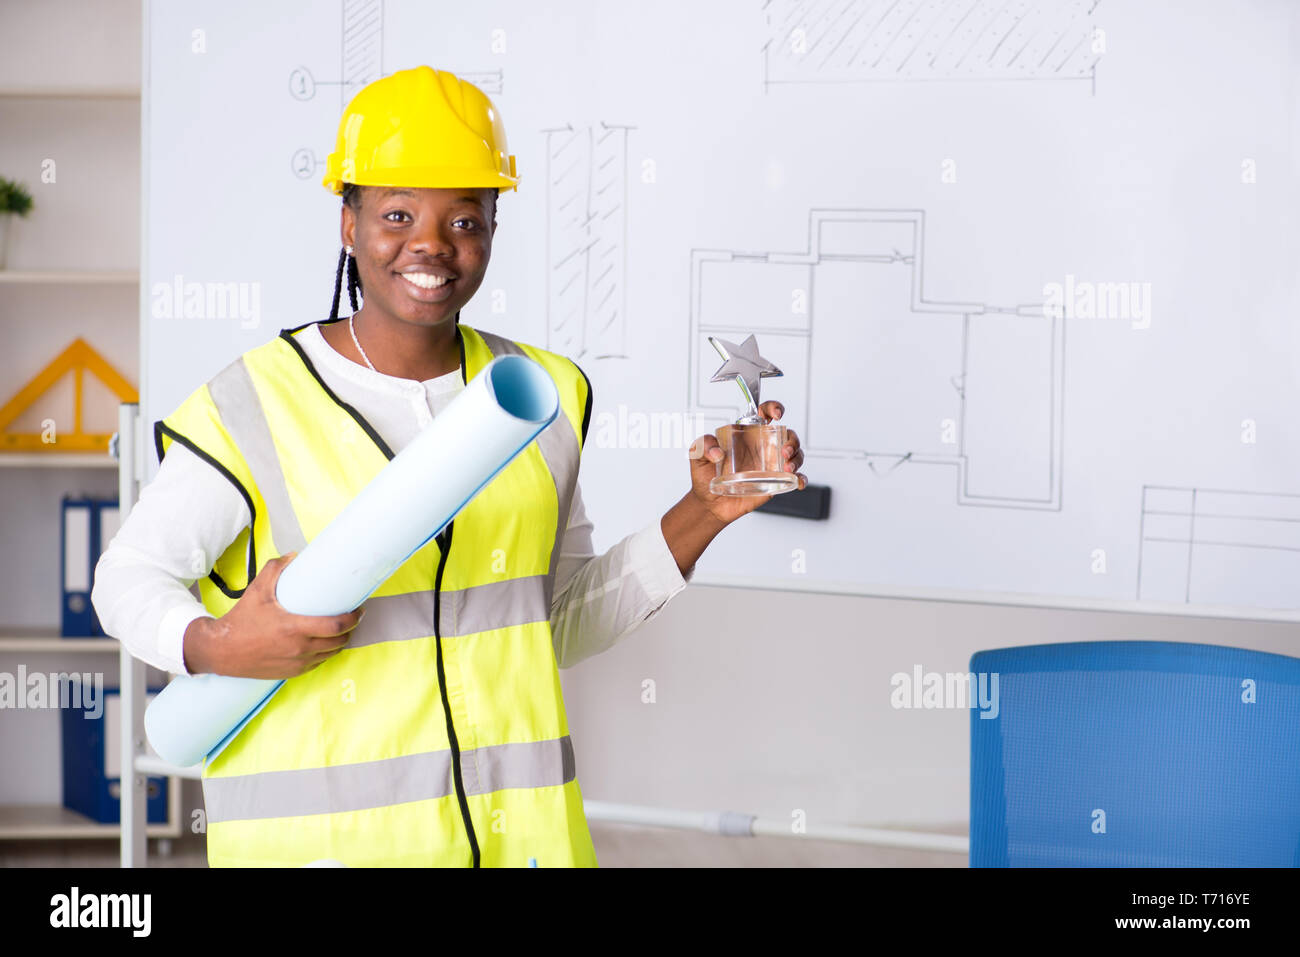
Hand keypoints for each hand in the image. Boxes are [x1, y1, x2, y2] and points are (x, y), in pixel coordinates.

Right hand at [182, 551, 365, 678]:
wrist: (221, 651)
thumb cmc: (241, 621)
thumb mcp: (257, 591)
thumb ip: (275, 569)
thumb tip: (293, 556)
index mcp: (294, 628)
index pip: (336, 626)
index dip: (353, 618)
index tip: (359, 610)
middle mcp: (299, 648)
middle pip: (339, 641)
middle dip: (350, 629)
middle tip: (352, 617)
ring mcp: (297, 663)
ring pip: (331, 654)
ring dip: (339, 642)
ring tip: (341, 630)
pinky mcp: (292, 672)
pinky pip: (318, 663)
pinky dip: (325, 653)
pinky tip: (325, 644)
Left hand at [686, 400, 805, 526]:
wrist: (708, 502)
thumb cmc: (705, 475)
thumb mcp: (696, 455)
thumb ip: (703, 446)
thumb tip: (717, 453)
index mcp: (747, 435)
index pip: (764, 414)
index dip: (774, 408)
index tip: (776, 414)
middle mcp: (762, 447)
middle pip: (787, 434)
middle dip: (792, 440)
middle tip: (783, 451)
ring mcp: (770, 465)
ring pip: (795, 454)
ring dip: (797, 458)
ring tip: (787, 467)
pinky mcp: (774, 482)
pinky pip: (794, 478)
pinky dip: (800, 478)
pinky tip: (797, 482)